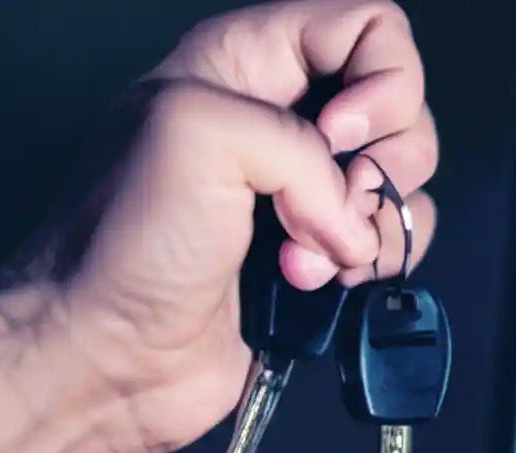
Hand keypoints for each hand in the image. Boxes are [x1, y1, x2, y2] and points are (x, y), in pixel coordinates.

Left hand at [46, 0, 437, 452]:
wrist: (112, 356)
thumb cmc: (122, 247)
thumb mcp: (193, 133)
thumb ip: (296, 139)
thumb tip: (347, 204)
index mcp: (245, 62)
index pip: (368, 25)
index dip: (379, 80)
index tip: (339, 135)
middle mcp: (284, 118)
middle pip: (401, 106)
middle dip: (381, 163)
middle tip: (329, 201)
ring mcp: (308, 189)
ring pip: (404, 178)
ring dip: (369, 223)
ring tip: (305, 255)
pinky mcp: (326, 251)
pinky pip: (394, 237)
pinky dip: (372, 263)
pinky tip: (315, 280)